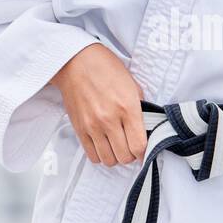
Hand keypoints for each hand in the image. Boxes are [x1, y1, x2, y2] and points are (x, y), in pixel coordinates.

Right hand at [50, 43, 147, 166]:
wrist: (77, 62)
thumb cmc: (105, 69)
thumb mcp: (132, 85)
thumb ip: (140, 108)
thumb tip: (145, 129)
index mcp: (127, 107)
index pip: (139, 146)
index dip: (144, 152)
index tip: (144, 150)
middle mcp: (109, 119)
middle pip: (124, 157)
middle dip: (130, 155)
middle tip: (130, 147)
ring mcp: (93, 126)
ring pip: (108, 160)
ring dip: (115, 157)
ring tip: (116, 147)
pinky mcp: (80, 128)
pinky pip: (92, 155)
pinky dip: (100, 155)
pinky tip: (104, 145)